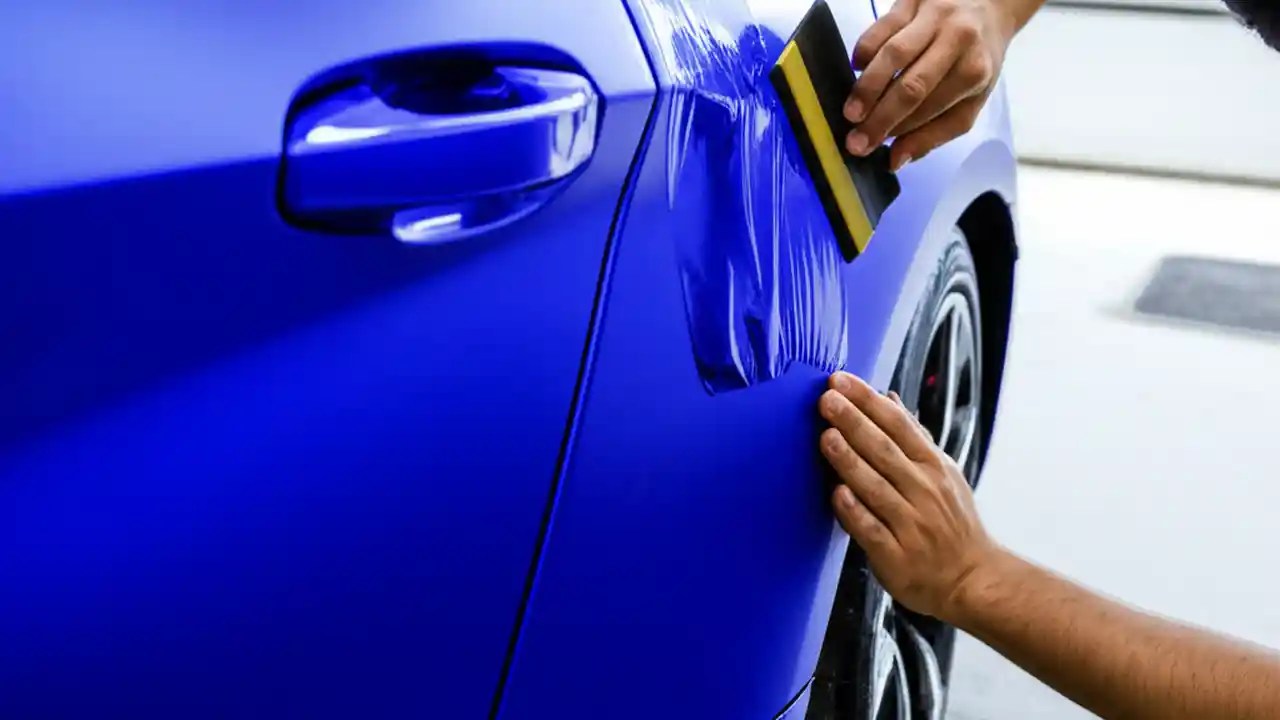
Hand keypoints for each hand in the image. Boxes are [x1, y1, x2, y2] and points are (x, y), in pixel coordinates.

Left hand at [818, 371, 1002, 622]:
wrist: (973, 579)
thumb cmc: (953, 523)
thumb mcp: (943, 473)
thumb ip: (913, 436)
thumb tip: (889, 397)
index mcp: (933, 467)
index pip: (898, 425)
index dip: (868, 401)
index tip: (842, 381)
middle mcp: (924, 491)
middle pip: (884, 451)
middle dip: (855, 422)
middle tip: (827, 398)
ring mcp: (910, 524)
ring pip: (876, 487)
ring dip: (850, 461)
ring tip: (826, 436)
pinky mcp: (896, 555)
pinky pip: (872, 530)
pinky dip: (855, 512)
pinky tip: (837, 494)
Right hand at [845, 0, 1018, 170]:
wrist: (990, 5)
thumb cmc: (976, 60)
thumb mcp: (970, 100)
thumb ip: (935, 133)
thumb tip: (895, 161)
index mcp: (975, 71)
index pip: (930, 108)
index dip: (898, 130)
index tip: (871, 147)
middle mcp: (958, 40)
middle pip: (912, 85)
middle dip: (880, 117)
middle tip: (854, 140)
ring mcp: (935, 16)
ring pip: (894, 55)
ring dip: (868, 87)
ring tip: (850, 111)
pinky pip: (881, 27)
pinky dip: (864, 51)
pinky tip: (857, 69)